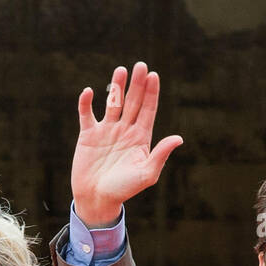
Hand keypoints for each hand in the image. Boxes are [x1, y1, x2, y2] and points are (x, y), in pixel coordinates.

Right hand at [71, 60, 182, 228]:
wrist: (97, 200)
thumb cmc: (123, 190)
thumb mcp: (146, 175)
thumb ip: (160, 155)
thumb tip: (178, 138)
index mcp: (140, 138)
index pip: (148, 110)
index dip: (151, 93)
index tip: (154, 75)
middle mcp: (124, 130)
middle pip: (132, 101)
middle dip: (137, 84)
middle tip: (140, 65)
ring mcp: (106, 131)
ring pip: (112, 102)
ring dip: (116, 87)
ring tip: (120, 71)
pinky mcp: (88, 135)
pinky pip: (87, 114)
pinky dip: (86, 103)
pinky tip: (90, 92)